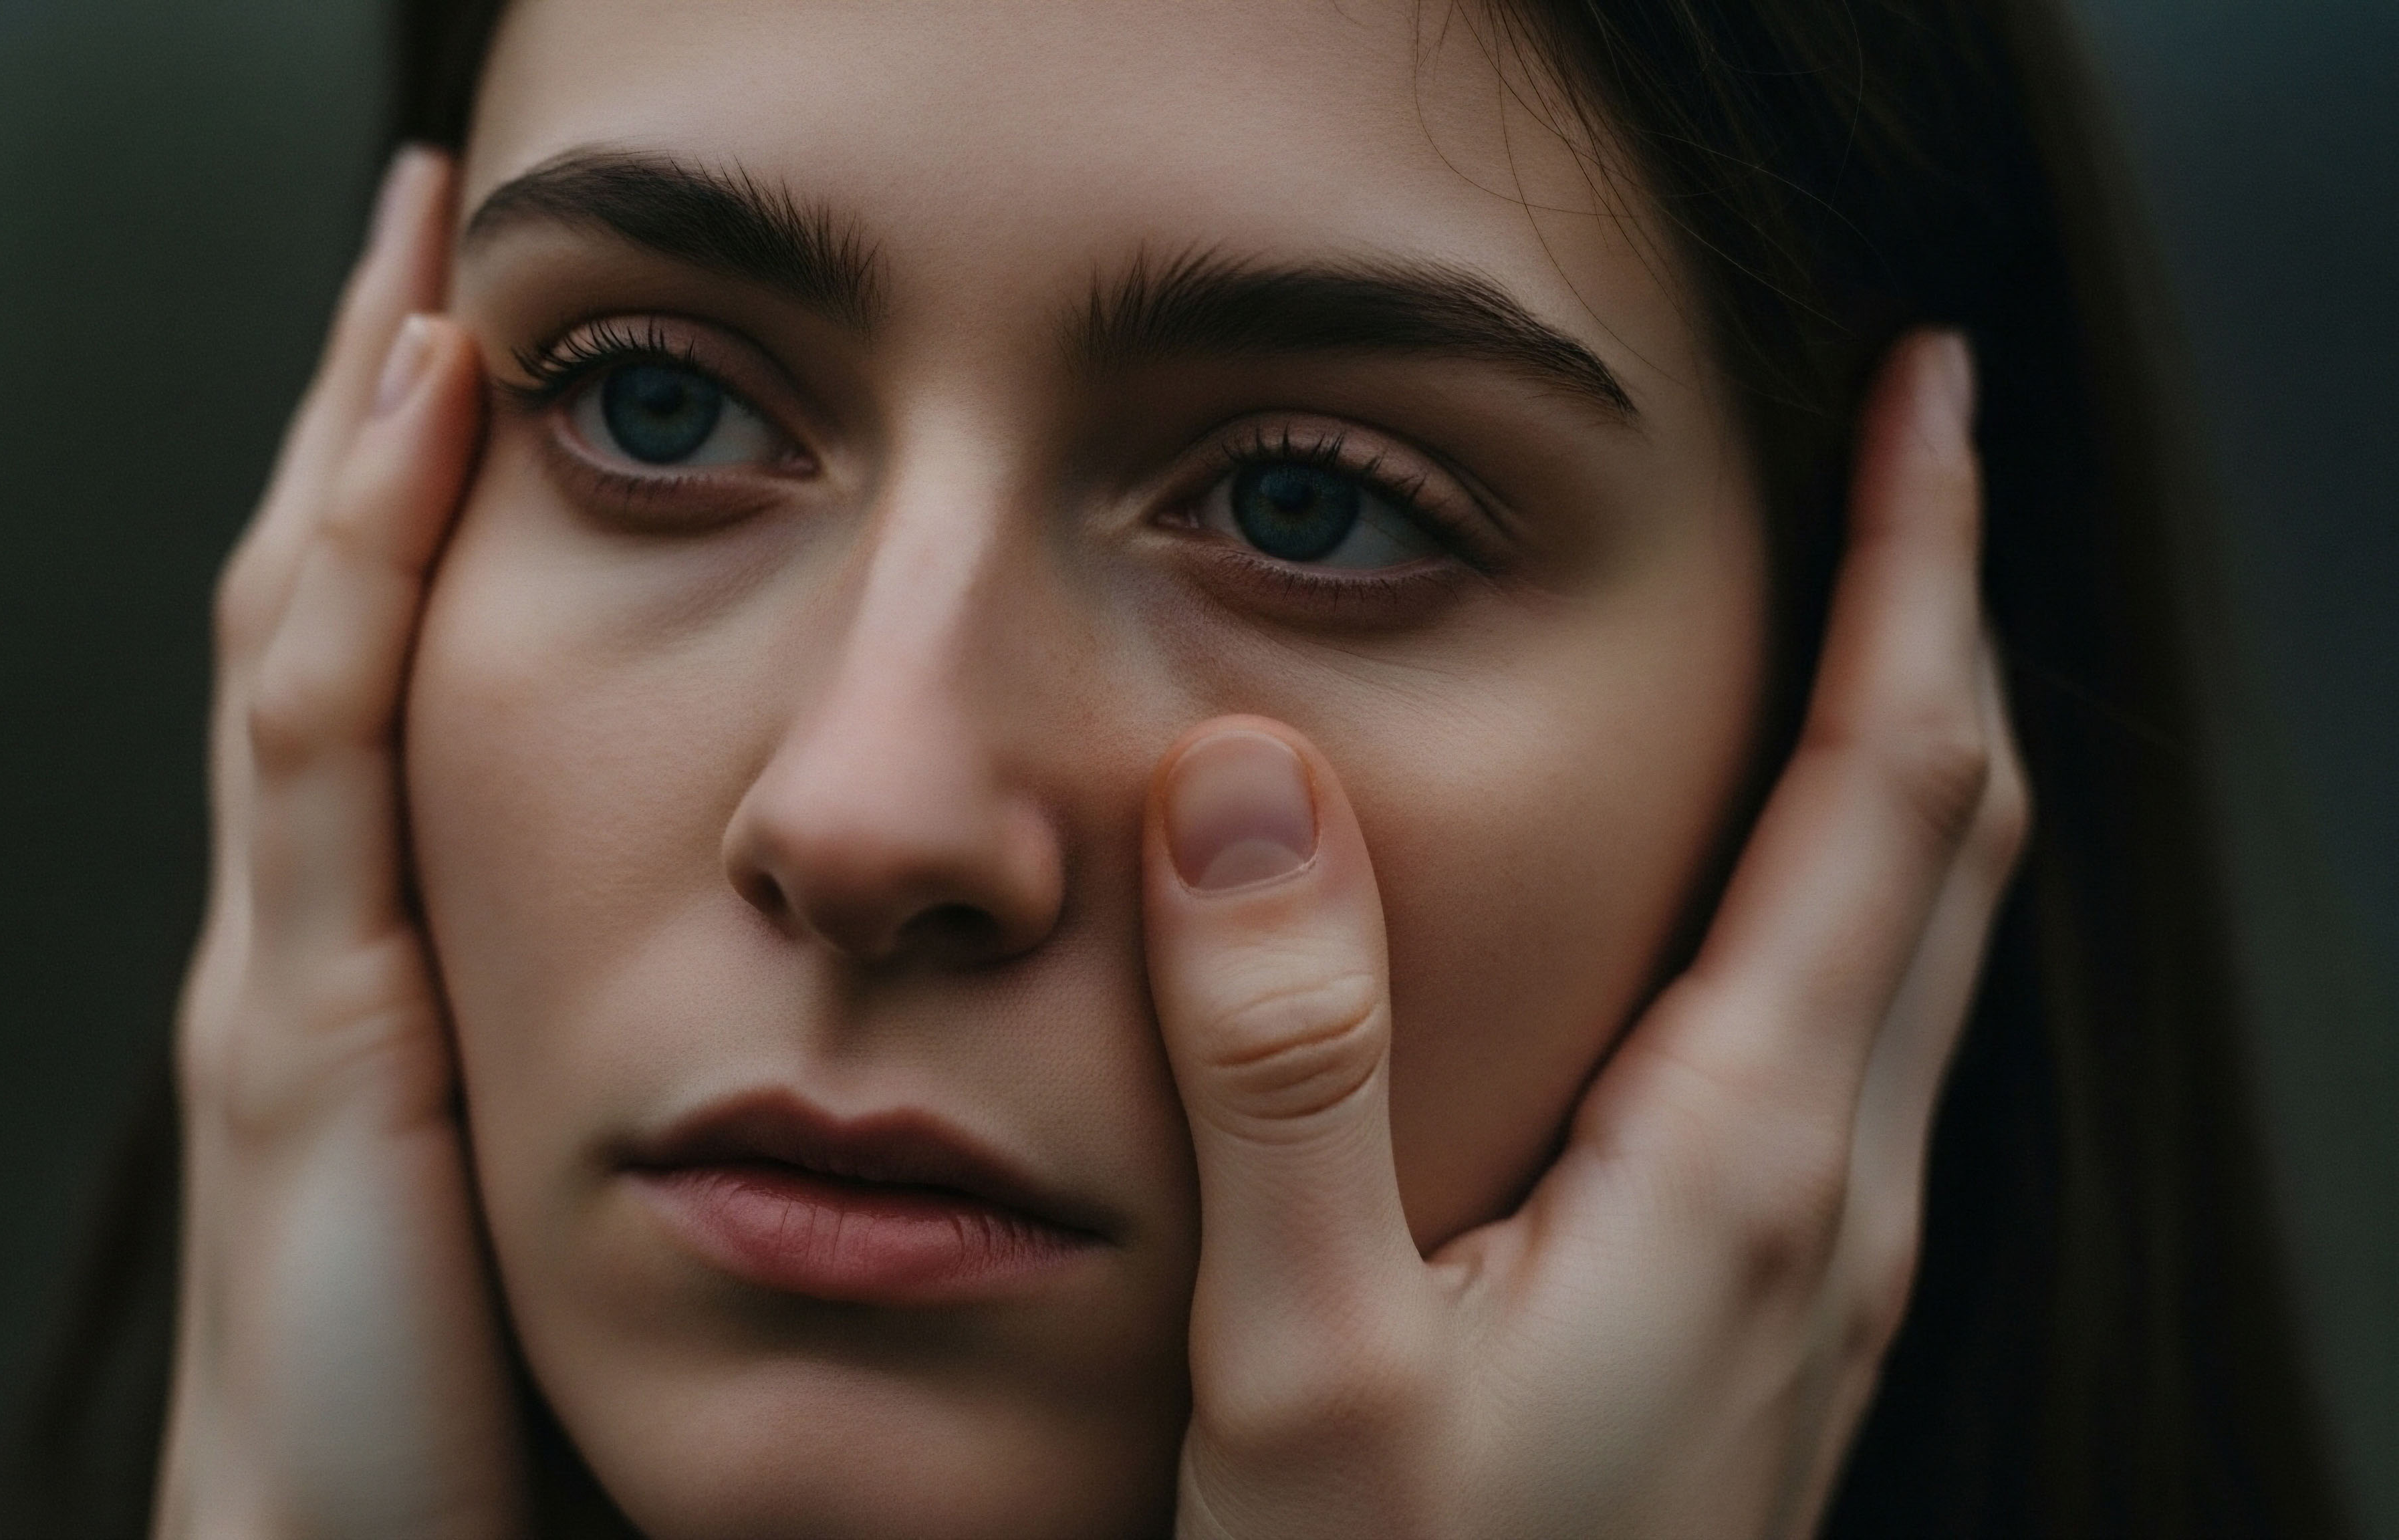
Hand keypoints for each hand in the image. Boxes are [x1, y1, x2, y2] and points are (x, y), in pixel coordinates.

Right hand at [154, 148, 522, 1539]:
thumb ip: (636, 1072)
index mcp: (392, 965)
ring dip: (358, 438)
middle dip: (371, 422)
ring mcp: (288, 959)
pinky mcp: (300, 1021)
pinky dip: (359, 566)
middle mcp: (317, 930)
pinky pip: (323, 740)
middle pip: (329, 612)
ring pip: (304, 633)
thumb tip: (809, 990)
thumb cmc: (480, 1420)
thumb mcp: (576, 1194)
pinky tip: (414, 424)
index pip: (399, 680)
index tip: (503, 354)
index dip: (427, 515)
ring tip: (417, 261)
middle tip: (430, 235)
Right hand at [1144, 331, 2026, 1538]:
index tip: (1930, 396)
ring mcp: (1822, 1271)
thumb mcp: (1306, 1372)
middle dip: (1945, 622)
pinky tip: (1761, 904)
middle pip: (1951, 844)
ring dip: (1911, 759)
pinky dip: (1855, 899)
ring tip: (1853, 629)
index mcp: (1743, 1161)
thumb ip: (1281, 1074)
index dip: (1920, 574)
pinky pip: (1864, 1047)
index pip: (1894, 794)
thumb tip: (1247, 784)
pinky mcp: (1774, 1325)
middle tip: (1913, 455)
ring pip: (1923, 947)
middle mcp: (1828, 1197)